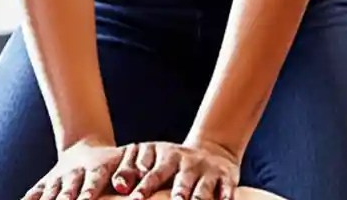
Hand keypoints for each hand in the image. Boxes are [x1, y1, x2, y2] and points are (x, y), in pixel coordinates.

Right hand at [22, 137, 124, 199]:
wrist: (85, 148)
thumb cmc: (112, 162)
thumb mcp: (123, 162)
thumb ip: (128, 175)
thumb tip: (131, 188)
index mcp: (97, 168)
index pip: (93, 180)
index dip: (88, 191)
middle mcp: (74, 173)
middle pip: (68, 188)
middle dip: (65, 199)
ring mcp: (57, 178)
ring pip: (50, 192)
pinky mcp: (44, 184)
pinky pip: (33, 194)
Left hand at [112, 141, 240, 199]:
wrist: (215, 151)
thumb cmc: (173, 163)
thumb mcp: (155, 160)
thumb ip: (133, 172)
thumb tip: (118, 186)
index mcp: (169, 157)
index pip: (155, 173)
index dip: (145, 187)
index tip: (134, 199)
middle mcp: (189, 163)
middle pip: (182, 179)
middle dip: (178, 193)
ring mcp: (209, 170)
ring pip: (204, 186)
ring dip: (198, 198)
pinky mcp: (227, 178)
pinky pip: (227, 189)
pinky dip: (225, 197)